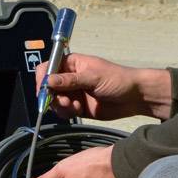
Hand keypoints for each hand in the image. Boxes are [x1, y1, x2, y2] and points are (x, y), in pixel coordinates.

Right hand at [35, 53, 167, 120]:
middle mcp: (69, 78)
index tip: (44, 89)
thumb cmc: (117, 80)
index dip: (43, 78)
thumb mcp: (93, 77)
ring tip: (74, 107)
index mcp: (72, 64)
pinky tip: (78, 111)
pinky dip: (66, 113)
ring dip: (60, 106)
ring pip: (54, 101)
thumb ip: (70, 80)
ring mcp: (73, 93)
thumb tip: (48, 80)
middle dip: (51, 96)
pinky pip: (63, 111)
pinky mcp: (77, 107)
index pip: (48, 68)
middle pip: (47, 87)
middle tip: (64, 102)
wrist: (134, 98)